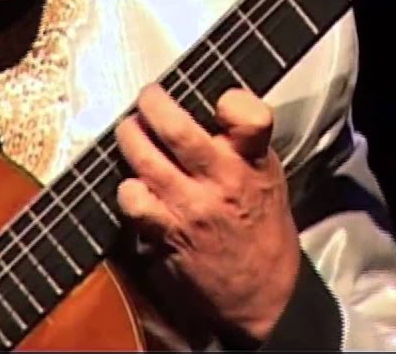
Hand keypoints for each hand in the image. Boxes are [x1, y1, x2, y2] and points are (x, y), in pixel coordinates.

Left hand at [114, 83, 301, 343]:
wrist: (260, 297)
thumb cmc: (262, 231)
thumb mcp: (268, 178)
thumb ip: (242, 144)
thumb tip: (206, 105)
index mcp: (254, 164)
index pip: (250, 116)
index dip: (232, 101)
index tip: (219, 101)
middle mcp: (222, 181)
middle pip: (177, 129)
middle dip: (152, 103)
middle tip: (149, 99)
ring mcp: (191, 207)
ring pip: (143, 158)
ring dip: (129, 136)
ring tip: (130, 132)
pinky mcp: (166, 233)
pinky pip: (132, 199)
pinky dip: (127, 188)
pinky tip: (134, 186)